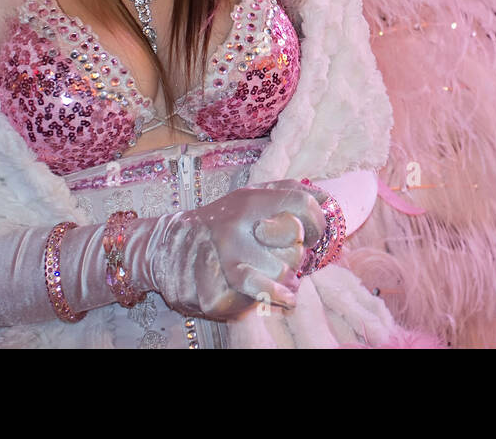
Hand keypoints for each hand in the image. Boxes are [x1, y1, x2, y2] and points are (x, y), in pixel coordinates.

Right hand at [145, 182, 325, 319]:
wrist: (168, 245)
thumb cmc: (223, 220)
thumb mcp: (252, 196)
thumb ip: (288, 193)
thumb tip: (327, 200)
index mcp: (248, 201)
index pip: (299, 203)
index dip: (317, 220)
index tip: (314, 233)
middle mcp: (235, 228)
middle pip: (293, 248)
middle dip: (297, 259)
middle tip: (292, 263)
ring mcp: (220, 261)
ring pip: (276, 278)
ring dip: (286, 286)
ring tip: (288, 288)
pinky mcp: (210, 291)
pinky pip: (249, 303)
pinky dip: (261, 302)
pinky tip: (266, 299)